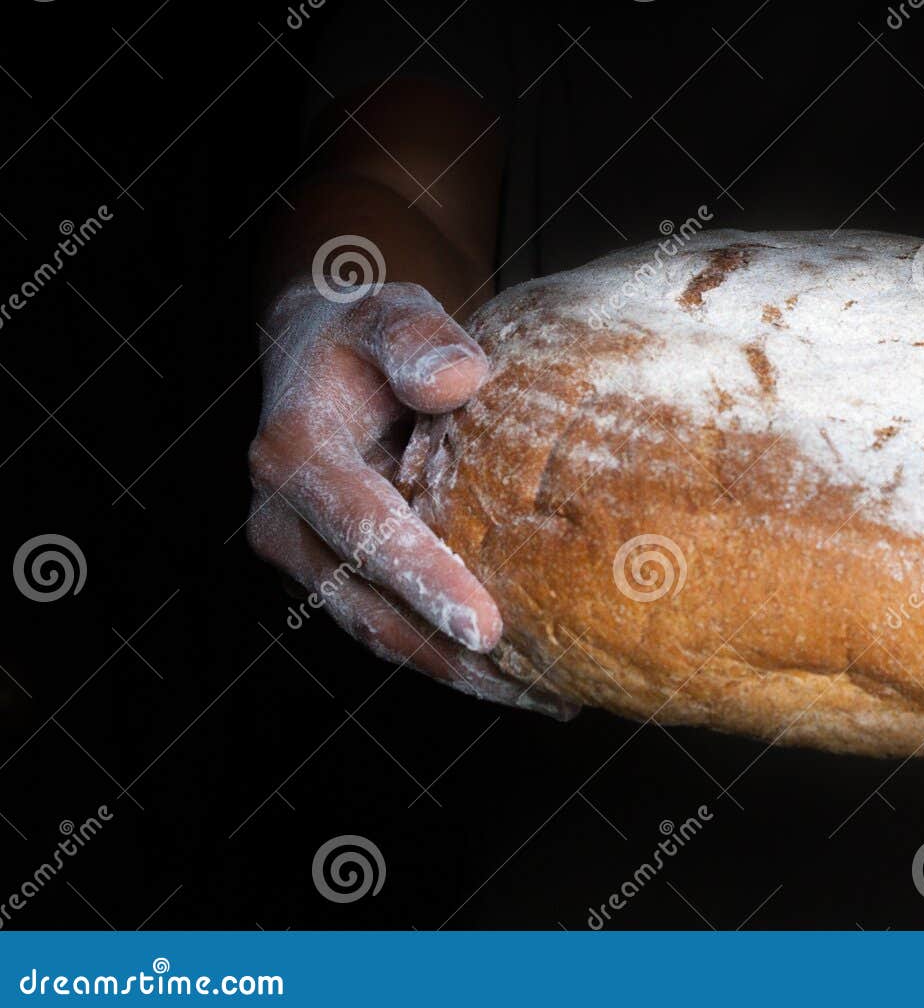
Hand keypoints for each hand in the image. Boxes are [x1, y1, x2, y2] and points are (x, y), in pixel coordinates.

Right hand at [246, 280, 575, 717]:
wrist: (323, 358)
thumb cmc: (368, 334)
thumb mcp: (390, 310)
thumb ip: (419, 336)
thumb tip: (460, 378)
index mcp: (295, 456)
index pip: (366, 532)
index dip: (424, 581)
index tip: (486, 627)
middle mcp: (286, 521)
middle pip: (374, 610)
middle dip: (456, 658)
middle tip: (545, 688)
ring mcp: (308, 560)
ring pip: (385, 636)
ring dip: (464, 675)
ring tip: (553, 697)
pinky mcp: (337, 579)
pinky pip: (395, 630)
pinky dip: (455, 659)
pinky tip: (526, 677)